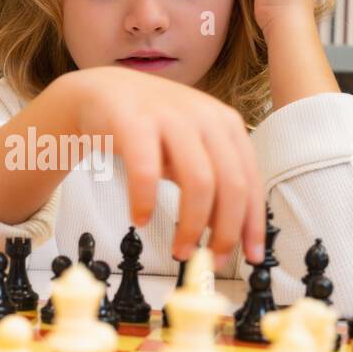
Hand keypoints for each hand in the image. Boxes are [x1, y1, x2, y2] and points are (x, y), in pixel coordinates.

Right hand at [63, 67, 266, 264]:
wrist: (100, 92)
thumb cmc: (149, 128)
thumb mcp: (190, 148)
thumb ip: (211, 181)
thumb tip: (227, 231)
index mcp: (225, 124)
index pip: (250, 180)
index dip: (253, 223)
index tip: (251, 255)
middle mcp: (204, 117)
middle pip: (231, 184)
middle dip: (225, 231)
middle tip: (211, 260)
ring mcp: (170, 117)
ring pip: (198, 181)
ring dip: (190, 226)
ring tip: (179, 250)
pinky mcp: (134, 122)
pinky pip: (146, 172)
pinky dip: (145, 202)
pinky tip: (140, 219)